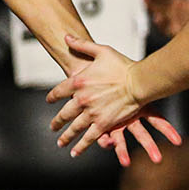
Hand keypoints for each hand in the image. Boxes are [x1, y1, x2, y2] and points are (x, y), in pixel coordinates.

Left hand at [48, 33, 182, 158]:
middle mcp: (81, 99)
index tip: (49, 101)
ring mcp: (91, 113)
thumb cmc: (122, 65)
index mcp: (79, 81)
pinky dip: (81, 146)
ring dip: (66, 136)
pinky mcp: (103, 124)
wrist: (139, 82)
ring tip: (60, 141)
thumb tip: (66, 37)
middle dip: (57, 121)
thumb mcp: (101, 50)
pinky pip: (89, 138)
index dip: (53, 96)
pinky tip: (74, 152)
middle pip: (64, 113)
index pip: (59, 91)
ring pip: (74, 127)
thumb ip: (82, 45)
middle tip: (52, 127)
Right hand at [144, 0, 188, 37]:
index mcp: (179, 2)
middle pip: (159, 3)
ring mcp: (174, 21)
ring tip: (146, 0)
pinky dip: (160, 23)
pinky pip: (165, 28)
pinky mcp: (175, 31)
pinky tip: (157, 18)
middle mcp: (174, 12)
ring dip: (152, 7)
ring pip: (159, 13)